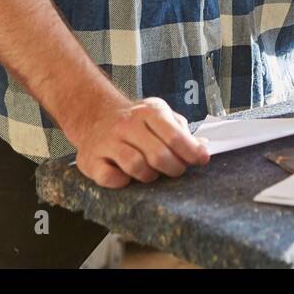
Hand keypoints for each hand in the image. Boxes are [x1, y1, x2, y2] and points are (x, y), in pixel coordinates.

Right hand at [69, 93, 209, 188]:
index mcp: (149, 112)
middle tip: (177, 170)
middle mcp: (127, 125)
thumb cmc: (135, 121)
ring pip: (136, 166)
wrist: (94, 115)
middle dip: (174, 168)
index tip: (202, 160)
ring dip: (149, 176)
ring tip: (152, 173)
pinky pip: (111, 178)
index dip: (192, 152)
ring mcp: (108, 142)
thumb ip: (180, 130)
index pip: (175, 136)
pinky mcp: (91, 160)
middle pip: (158, 155)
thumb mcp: (159, 115)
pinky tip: (127, 177)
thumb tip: (202, 147)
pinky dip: (123, 182)